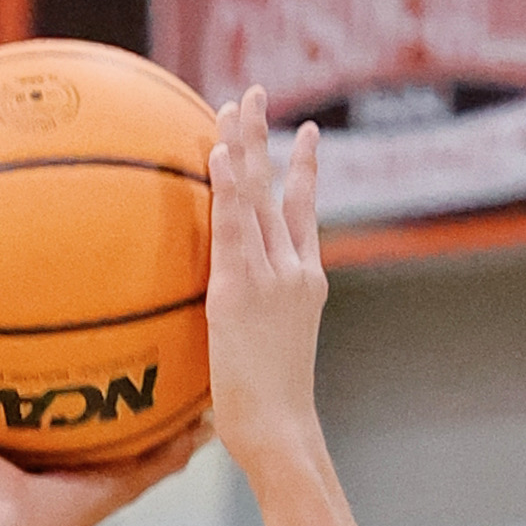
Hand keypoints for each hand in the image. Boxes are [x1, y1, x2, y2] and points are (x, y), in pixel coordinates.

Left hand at [201, 82, 330, 480]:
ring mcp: (272, 277)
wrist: (281, 431)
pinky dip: (225, 187)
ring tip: (233, 103)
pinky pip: (232, 228)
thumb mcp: (270, 361)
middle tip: (254, 94)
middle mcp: (295, 270)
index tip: (304, 133)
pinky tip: (217, 151)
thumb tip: (233, 341)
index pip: (304, 214)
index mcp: (308, 284)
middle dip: (265, 138)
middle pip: (278, 190)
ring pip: (256, 197)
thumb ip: (257, 333)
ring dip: (243, 145)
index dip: (303, 169)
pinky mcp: (241, 291)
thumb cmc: (271, 416)